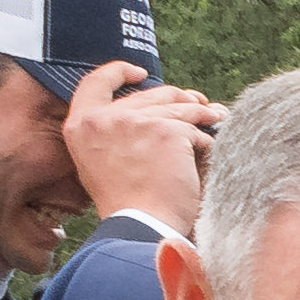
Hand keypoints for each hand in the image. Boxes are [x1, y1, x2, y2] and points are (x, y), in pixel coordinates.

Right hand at [60, 67, 223, 240]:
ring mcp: (136, 121)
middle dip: (178, 98)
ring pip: (178, 108)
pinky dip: (207, 143)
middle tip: (200, 104)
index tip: (139, 72)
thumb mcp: (103, 162)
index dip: (118, 72)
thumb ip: (116, 133)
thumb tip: (158, 106)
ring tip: (217, 119)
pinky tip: (210, 155)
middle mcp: (105, 118)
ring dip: (202, 114)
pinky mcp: (167, 130)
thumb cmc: (129, 205)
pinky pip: (196, 129)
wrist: (142, 228)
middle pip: (148, 95)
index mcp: (81, 125)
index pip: (95, 82)